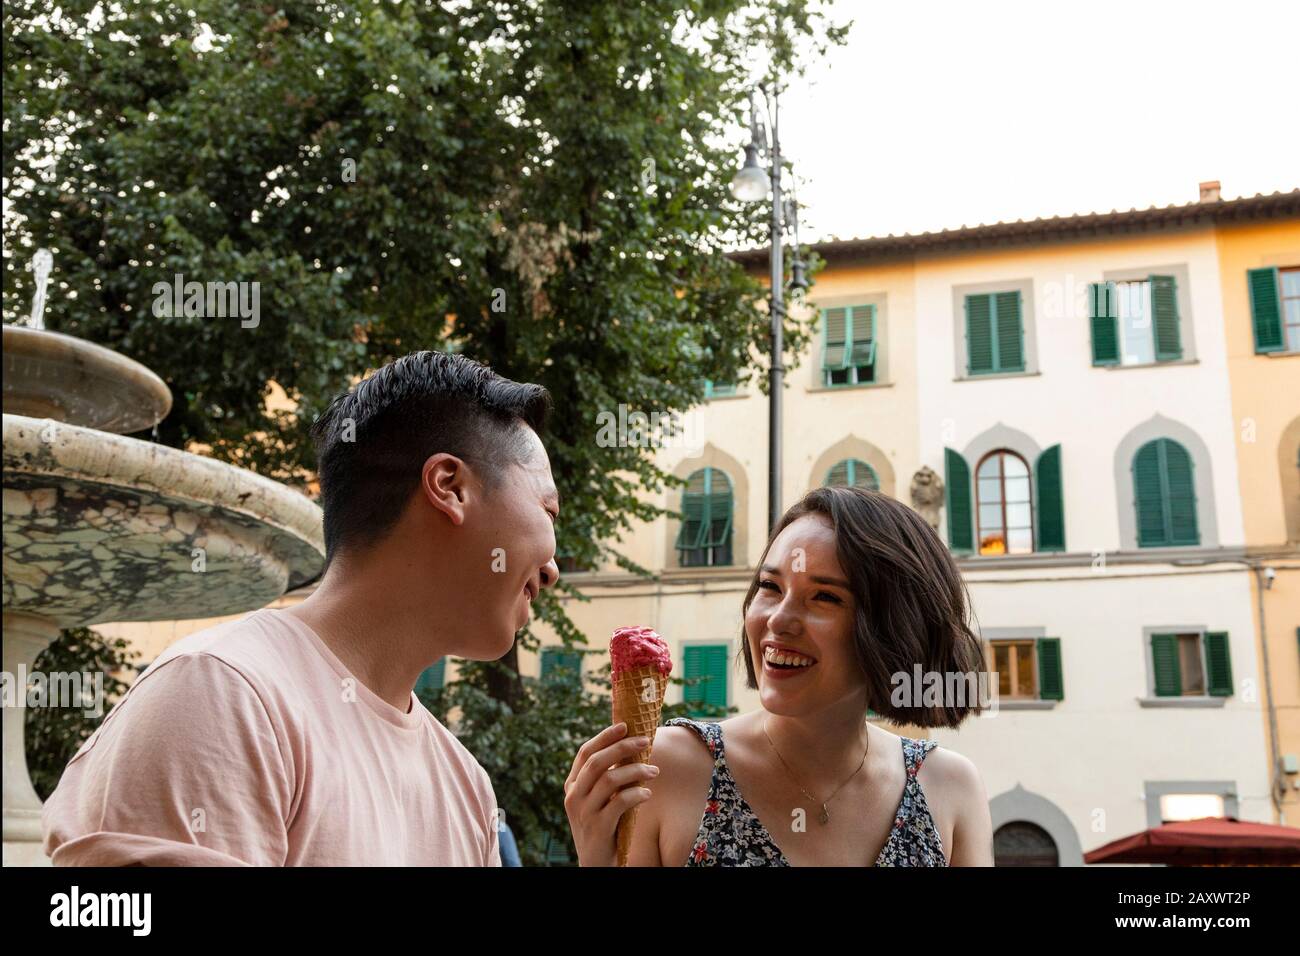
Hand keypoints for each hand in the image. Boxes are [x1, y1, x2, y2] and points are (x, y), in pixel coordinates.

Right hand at [563, 722, 658, 866]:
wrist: (596, 865)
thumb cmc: (603, 827)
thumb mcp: (597, 801)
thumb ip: (605, 779)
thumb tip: (629, 749)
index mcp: (572, 786)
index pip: (585, 753)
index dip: (604, 736)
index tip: (624, 725)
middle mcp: (574, 796)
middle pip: (597, 762)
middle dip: (622, 747)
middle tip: (645, 741)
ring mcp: (584, 813)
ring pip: (609, 780)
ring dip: (635, 771)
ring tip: (654, 771)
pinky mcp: (598, 828)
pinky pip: (620, 803)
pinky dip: (636, 794)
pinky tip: (647, 793)